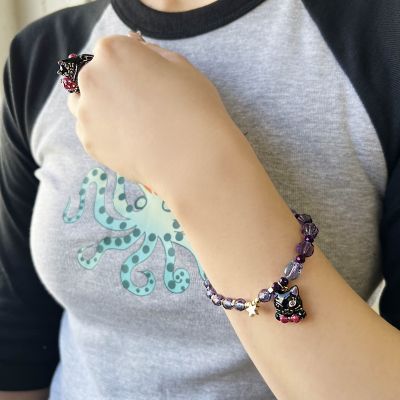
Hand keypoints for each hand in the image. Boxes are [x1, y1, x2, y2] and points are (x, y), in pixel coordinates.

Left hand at [67, 32, 247, 199]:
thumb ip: (151, 54)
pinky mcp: (88, 141)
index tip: (144, 79)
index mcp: (114, 51)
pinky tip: (128, 139)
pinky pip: (90, 130)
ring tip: (130, 122)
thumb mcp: (180, 67)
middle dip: (113, 85)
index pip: (112, 50)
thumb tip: (136, 49)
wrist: (193, 160)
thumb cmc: (194, 109)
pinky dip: (104, 132)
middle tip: (140, 105)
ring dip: (101, 107)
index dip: (129, 65)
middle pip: (95, 75)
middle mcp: (91, 77)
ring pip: (85, 102)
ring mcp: (86, 111)